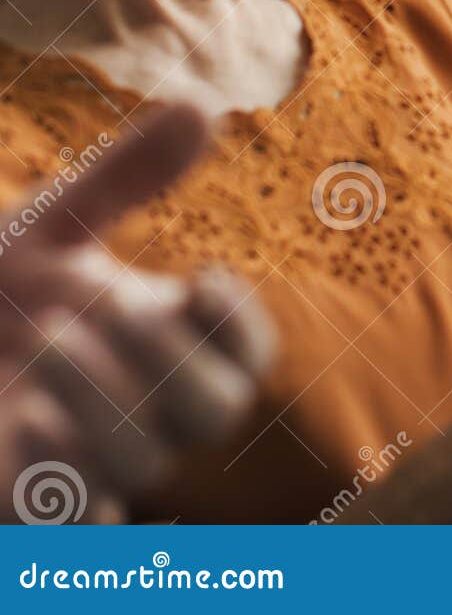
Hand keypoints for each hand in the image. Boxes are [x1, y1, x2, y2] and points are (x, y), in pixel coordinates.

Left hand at [0, 105, 275, 522]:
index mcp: (165, 340)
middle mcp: (143, 408)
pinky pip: (81, 523)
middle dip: (166, 357)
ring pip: (148, 462)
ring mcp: (91, 464)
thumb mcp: (53, 224)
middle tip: (95, 307)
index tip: (197, 276)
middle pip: (215, 411)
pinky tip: (25, 420)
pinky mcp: (35, 510)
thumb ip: (128, 176)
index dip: (240, 324)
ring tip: (42, 341)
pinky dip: (61, 472)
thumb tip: (204, 107)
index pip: (245, 353)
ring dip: (103, 398)